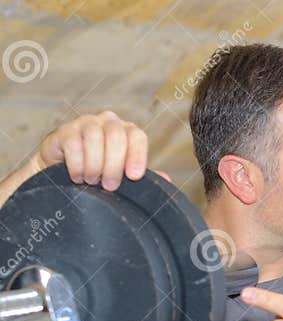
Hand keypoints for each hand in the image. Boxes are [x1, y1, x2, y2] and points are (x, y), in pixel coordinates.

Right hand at [29, 111, 167, 189]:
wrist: (66, 167)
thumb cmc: (102, 170)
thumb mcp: (124, 173)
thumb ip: (145, 176)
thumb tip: (166, 180)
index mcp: (127, 131)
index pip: (137, 136)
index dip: (138, 156)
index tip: (134, 177)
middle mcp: (109, 122)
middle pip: (116, 137)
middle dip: (114, 165)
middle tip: (110, 186)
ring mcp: (86, 123)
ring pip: (94, 138)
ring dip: (95, 165)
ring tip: (92, 181)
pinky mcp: (65, 130)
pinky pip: (73, 144)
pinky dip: (77, 164)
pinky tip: (78, 176)